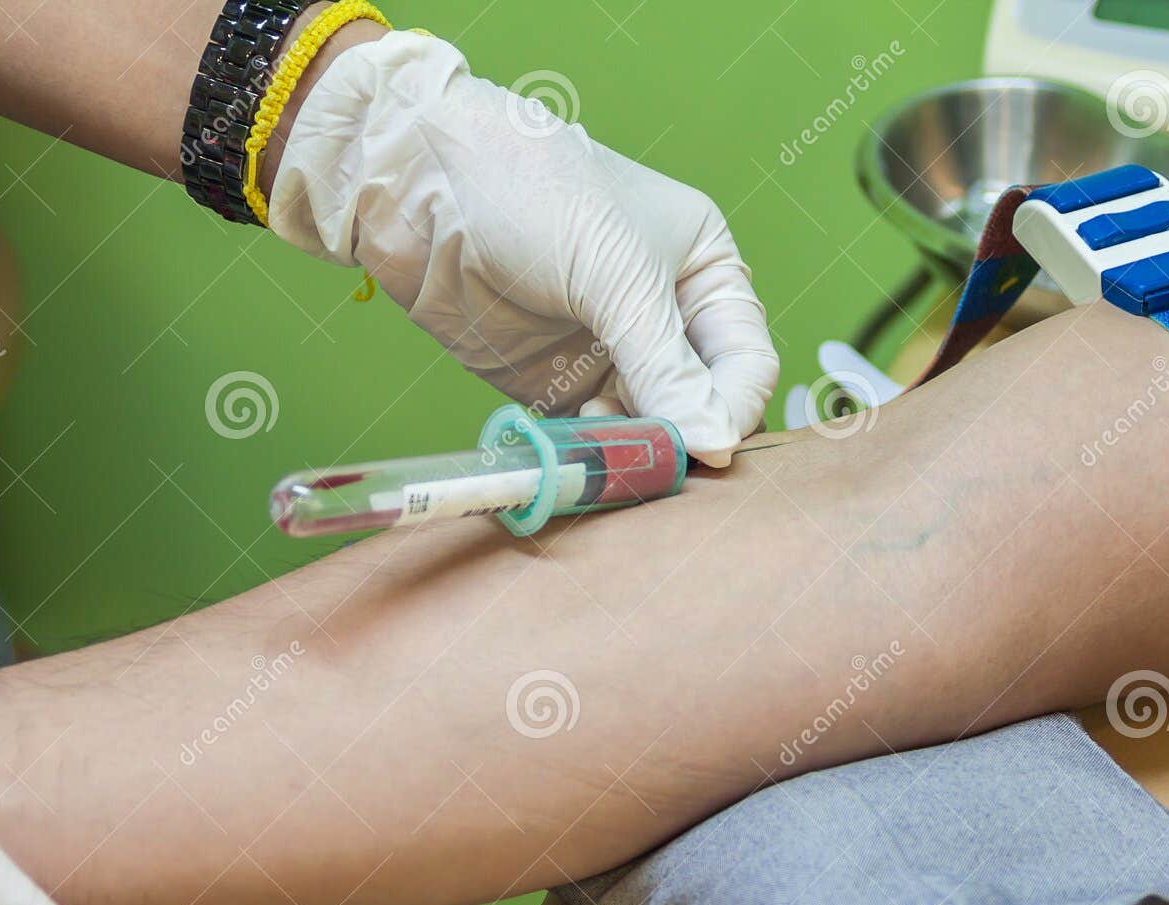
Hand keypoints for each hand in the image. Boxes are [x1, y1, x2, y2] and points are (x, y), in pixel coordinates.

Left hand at [270, 31, 778, 465]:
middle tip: (649, 455)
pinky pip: (596, 438)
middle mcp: (666, 317)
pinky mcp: (559, 384)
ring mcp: (612, 354)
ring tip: (600, 436)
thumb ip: (667, 366)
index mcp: (703, 272)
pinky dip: (593, 452)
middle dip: (681, 434)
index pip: (747, 364)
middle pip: (703, 406)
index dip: (732, 409)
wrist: (421, 185)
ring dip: (633, 447)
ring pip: (651, 430)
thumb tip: (716, 446)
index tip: (703, 445)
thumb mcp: (617, 273)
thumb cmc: (534, 194)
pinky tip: (575, 445)